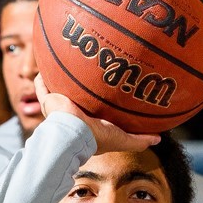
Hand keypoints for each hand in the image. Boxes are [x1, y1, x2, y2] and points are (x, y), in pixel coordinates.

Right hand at [34, 74, 160, 152]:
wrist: (73, 135)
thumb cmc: (97, 138)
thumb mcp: (123, 140)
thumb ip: (140, 139)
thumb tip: (159, 138)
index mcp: (89, 122)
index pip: (95, 110)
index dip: (100, 101)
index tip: (109, 89)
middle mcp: (74, 114)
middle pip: (77, 97)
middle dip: (81, 87)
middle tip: (91, 70)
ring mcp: (60, 106)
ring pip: (60, 90)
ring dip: (62, 79)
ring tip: (69, 63)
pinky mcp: (49, 100)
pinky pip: (43, 86)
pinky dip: (43, 78)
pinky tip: (46, 64)